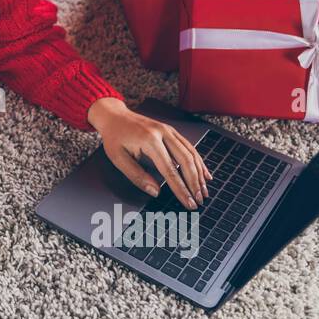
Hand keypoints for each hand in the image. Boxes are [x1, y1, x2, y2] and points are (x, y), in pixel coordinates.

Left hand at [87, 97, 211, 208]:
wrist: (115, 116)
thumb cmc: (115, 137)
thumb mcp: (118, 158)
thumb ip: (137, 176)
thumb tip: (155, 192)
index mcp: (149, 140)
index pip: (169, 169)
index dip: (181, 188)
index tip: (189, 202)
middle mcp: (163, 133)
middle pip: (185, 161)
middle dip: (194, 183)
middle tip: (199, 200)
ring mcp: (169, 130)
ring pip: (191, 153)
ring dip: (199, 174)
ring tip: (204, 191)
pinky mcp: (172, 131)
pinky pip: (189, 147)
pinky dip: (198, 162)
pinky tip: (204, 174)